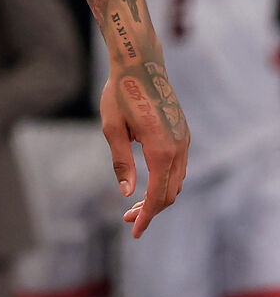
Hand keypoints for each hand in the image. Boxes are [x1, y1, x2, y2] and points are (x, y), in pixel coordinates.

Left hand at [100, 73, 189, 238]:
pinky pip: (179, 167)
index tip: (134, 231)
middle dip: (151, 210)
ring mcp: (184, 140)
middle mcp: (179, 147)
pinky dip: (166, 181)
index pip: (159, 194)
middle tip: (127, 220)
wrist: (141, 65)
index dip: (147, 216)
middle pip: (171, 193)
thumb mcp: (112, 128)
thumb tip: (126, 193)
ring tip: (134, 206)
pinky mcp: (183, 134)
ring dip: (159, 197)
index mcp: (161, 149)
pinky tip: (149, 184)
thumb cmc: (120, 94)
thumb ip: (121, 162)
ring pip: (177, 181)